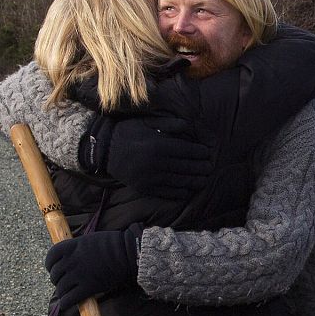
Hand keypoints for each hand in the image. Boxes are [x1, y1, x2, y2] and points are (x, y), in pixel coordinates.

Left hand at [45, 224, 142, 307]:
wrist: (127, 253)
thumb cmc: (112, 244)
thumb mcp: (88, 240)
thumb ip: (76, 248)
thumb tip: (70, 257)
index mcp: (71, 247)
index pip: (51, 256)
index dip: (50, 264)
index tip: (53, 268)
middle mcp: (71, 261)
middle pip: (55, 274)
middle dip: (57, 279)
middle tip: (63, 282)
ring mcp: (79, 275)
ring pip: (61, 288)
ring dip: (62, 292)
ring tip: (66, 293)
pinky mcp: (88, 288)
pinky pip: (70, 299)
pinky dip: (66, 302)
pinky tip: (67, 303)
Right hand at [79, 115, 211, 201]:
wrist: (104, 150)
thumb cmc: (127, 132)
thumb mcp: (146, 122)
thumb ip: (168, 124)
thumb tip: (188, 125)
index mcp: (159, 145)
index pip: (188, 151)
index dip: (201, 153)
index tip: (208, 153)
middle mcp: (158, 163)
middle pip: (188, 167)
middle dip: (201, 168)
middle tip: (210, 168)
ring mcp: (152, 177)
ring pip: (181, 182)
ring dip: (195, 182)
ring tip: (204, 180)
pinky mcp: (146, 188)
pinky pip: (168, 193)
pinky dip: (180, 193)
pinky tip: (188, 190)